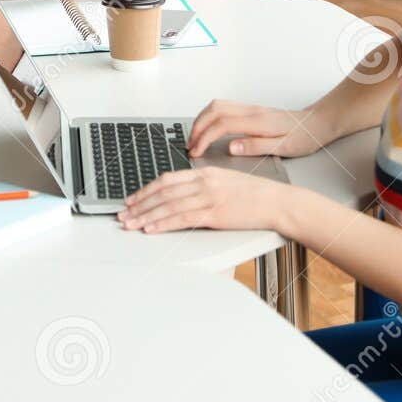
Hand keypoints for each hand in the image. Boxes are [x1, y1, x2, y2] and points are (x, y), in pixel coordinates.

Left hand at [117, 165, 291, 233]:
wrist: (278, 201)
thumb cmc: (256, 195)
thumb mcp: (226, 182)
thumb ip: (204, 186)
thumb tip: (184, 195)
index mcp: (205, 172)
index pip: (167, 179)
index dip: (146, 189)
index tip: (133, 198)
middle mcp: (203, 181)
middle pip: (162, 192)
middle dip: (139, 204)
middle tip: (123, 213)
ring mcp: (208, 196)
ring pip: (167, 205)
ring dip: (145, 215)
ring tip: (130, 224)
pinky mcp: (214, 213)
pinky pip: (181, 219)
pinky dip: (162, 224)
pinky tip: (151, 228)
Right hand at [187, 100, 332, 159]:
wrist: (316, 123)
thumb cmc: (303, 137)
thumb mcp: (283, 148)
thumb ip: (255, 147)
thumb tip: (232, 147)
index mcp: (257, 121)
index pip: (221, 125)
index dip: (204, 138)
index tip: (196, 151)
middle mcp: (251, 111)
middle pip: (213, 110)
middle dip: (197, 127)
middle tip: (190, 145)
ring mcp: (249, 108)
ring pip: (216, 105)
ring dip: (201, 120)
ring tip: (196, 137)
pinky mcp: (250, 110)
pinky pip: (223, 107)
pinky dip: (209, 116)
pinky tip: (209, 128)